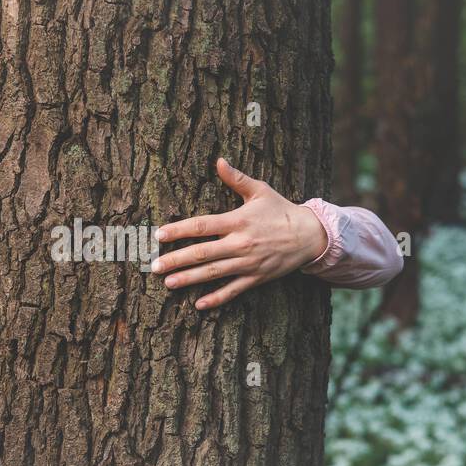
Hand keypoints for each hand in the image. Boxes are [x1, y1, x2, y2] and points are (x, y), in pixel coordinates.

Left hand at [151, 158, 326, 309]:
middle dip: (176, 260)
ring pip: (213, 273)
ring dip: (189, 279)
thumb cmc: (281, 210)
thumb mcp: (260, 190)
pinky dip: (216, 299)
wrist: (310, 235)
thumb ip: (236, 178)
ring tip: (168, 283)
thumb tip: (219, 161)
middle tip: (154, 267)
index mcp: (237, 220)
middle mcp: (240, 243)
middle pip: (201, 253)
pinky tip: (199, 305)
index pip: (202, 225)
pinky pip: (233, 291)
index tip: (159, 235)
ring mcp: (247, 263)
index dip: (179, 230)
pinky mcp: (256, 278)